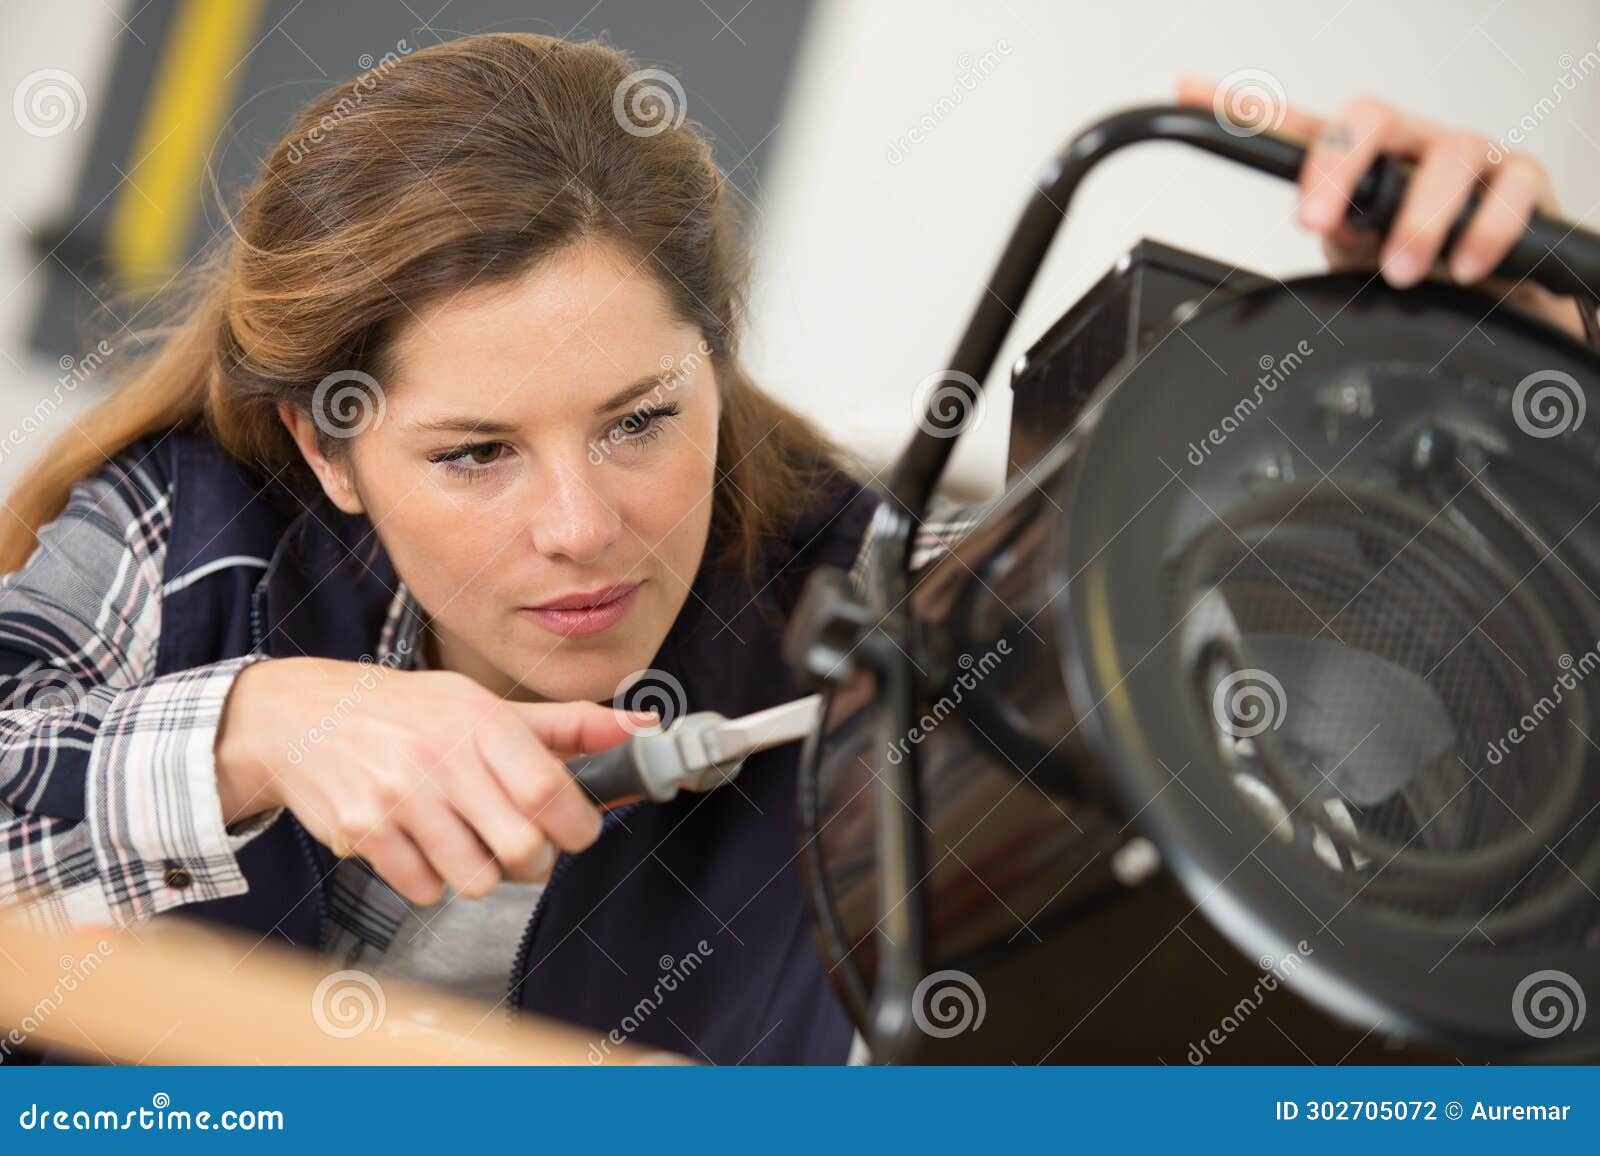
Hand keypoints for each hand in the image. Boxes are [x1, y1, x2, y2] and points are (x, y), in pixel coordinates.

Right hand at [214, 656, 646, 903]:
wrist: (300, 716)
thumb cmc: (406, 711)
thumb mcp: (483, 702)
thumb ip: (567, 725)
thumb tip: (641, 729)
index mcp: (481, 721)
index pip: (550, 793)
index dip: (578, 827)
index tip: (576, 830)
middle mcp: (441, 757)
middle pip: (522, 848)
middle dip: (536, 862)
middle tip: (524, 848)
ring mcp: (399, 798)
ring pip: (475, 878)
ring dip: (483, 874)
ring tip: (467, 842)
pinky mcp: (364, 833)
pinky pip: (424, 888)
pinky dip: (433, 880)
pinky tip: (422, 845)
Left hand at [1176, 76, 1588, 339]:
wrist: (1492, 299)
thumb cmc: (1417, 268)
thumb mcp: (1352, 256)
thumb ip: (1332, 227)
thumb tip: (1307, 217)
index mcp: (1361, 161)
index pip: (1299, 127)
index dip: (1243, 108)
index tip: (1189, 91)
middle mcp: (1410, 146)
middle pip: (1370, 119)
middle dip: (1337, 168)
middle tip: (1315, 221)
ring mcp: (1468, 159)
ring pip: (1448, 157)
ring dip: (1418, 220)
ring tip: (1399, 270)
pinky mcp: (1523, 182)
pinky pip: (1514, 187)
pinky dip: (1487, 228)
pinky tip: (1464, 264)